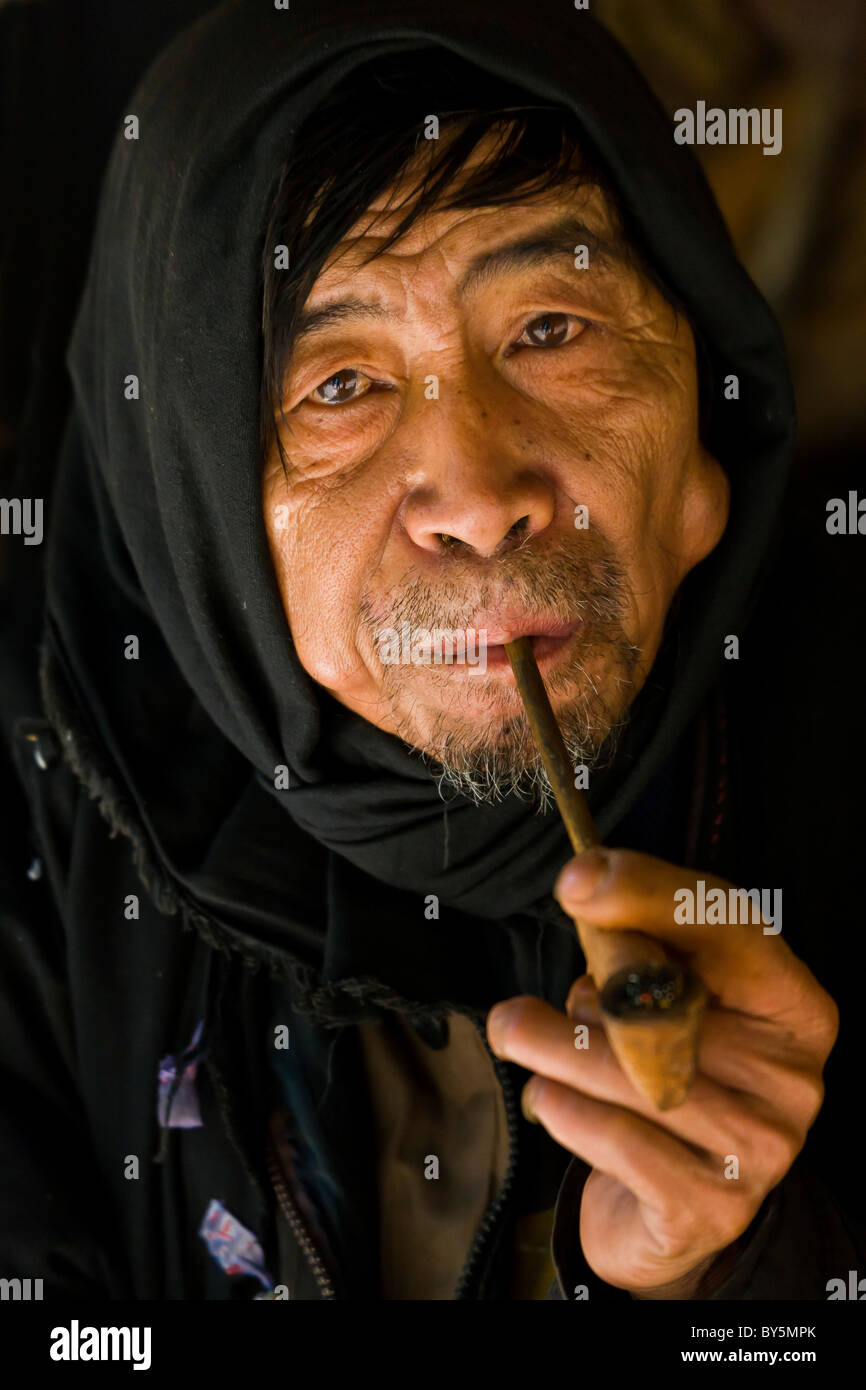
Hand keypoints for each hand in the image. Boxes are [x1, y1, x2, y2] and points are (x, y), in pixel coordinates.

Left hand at [485, 847, 838, 1296]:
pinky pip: (619, 1140)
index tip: (576, 881)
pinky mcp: (713, 1207)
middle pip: (672, 1006)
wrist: (663, 1209)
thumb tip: (584, 882)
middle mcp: (791, 1077)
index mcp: (792, 1007)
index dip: (651, 896)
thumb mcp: (662, 1000)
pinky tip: (547, 1099)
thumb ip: (639, 942)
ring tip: (514, 1037)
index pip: (728, 928)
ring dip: (555, 1053)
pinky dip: (565, 1112)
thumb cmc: (662, 1078)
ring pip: (635, 1076)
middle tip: (517, 1012)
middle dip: (584, 1000)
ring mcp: (760, 1148)